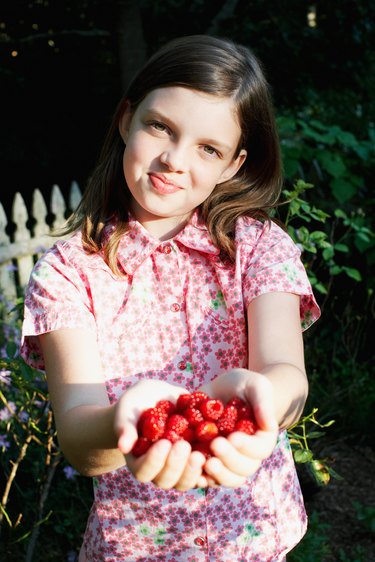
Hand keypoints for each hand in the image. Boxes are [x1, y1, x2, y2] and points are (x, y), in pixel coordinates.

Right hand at [114, 379, 206, 490]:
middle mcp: (158, 471)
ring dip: (193, 471)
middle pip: (166, 480)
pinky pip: (203, 473)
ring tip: (201, 453)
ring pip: (185, 481)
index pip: (143, 471)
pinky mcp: (194, 462)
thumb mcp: (129, 409)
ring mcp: (178, 469)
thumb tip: (124, 446)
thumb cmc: (137, 403)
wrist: (158, 398)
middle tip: (184, 445)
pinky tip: (216, 458)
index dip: (154, 461)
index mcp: (138, 461)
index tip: (164, 442)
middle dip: (176, 465)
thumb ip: (125, 426)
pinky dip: (210, 469)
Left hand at [200, 368, 278, 486]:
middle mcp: (247, 455)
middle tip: (215, 444)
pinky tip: (189, 466)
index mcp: (262, 439)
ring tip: (203, 460)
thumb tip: (269, 425)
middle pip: (244, 469)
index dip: (247, 447)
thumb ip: (262, 402)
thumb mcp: (255, 386)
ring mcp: (228, 461)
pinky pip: (206, 477)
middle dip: (229, 459)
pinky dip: (199, 475)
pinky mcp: (209, 461)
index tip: (233, 437)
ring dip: (217, 473)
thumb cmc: (243, 385)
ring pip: (227, 478)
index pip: (259, 450)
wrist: (222, 389)